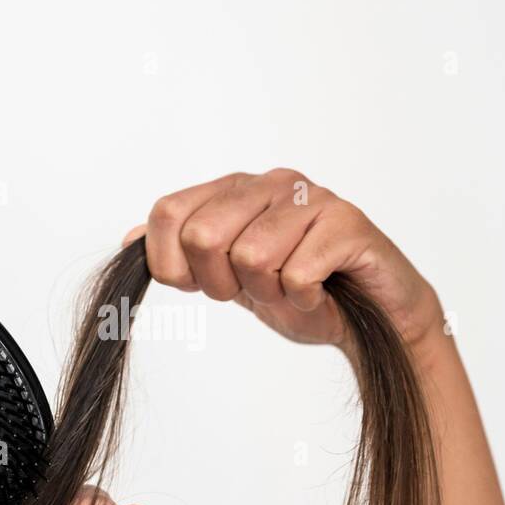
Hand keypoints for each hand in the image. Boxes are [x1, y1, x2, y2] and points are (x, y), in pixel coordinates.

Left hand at [124, 169, 444, 361]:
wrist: (375, 321)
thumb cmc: (305, 295)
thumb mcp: (231, 279)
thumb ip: (182, 256)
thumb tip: (128, 240)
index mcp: (236, 190)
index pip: (167, 213)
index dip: (173, 265)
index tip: (206, 285)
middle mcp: (271, 183)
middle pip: (202, 236)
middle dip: (223, 284)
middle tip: (257, 291)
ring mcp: (312, 198)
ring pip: (252, 258)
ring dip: (271, 294)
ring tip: (295, 291)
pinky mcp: (348, 223)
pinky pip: (297, 274)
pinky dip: (305, 302)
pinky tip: (323, 294)